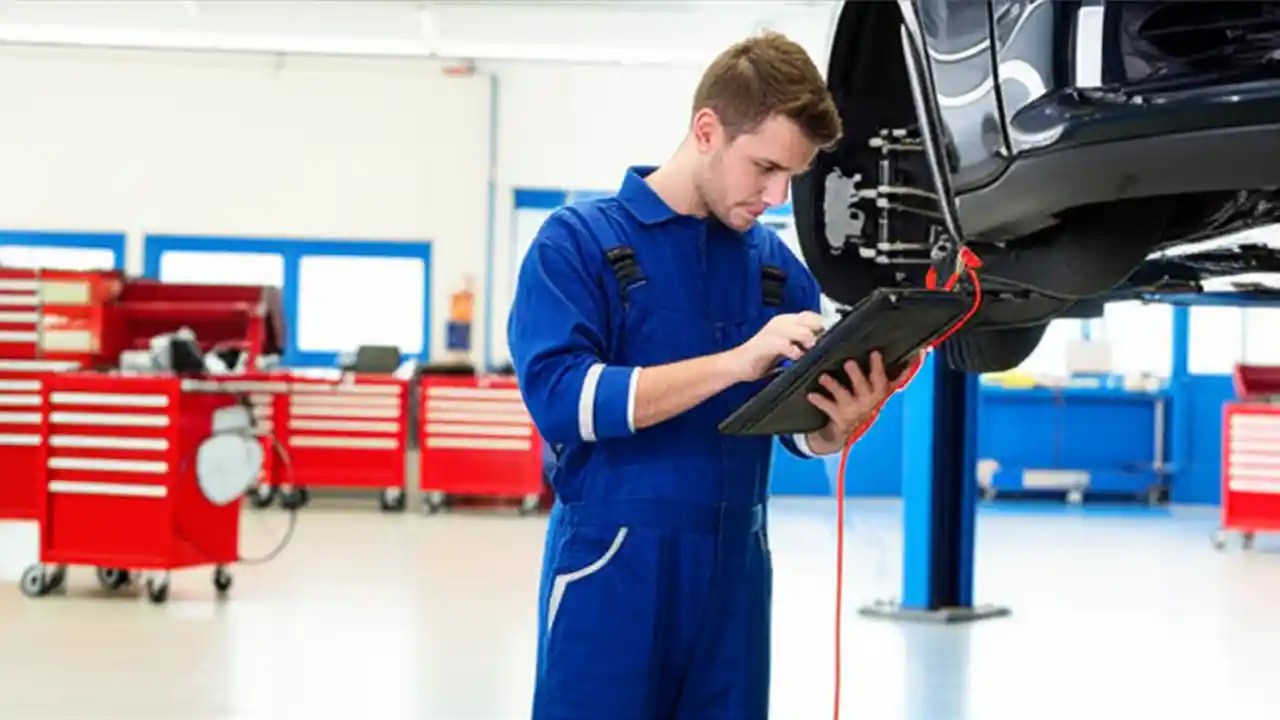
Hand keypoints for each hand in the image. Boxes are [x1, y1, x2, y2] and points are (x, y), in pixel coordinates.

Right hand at [723, 311, 824, 381]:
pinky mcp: (767, 344)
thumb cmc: (761, 357)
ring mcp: (773, 332)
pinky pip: (787, 345)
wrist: (737, 364)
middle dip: (819, 332)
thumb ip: (799, 342)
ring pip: (802, 331)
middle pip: (810, 320)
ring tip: (809, 351)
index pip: (811, 315)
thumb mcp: (784, 346)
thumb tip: (820, 342)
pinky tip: (795, 358)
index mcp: (785, 321)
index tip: (829, 336)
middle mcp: (781, 322)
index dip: (822, 324)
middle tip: (820, 345)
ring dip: (809, 341)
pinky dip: (795, 352)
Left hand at [804, 350, 922, 452]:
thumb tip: (921, 351)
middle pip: (868, 387)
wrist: (843, 433)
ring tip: (823, 377)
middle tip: (849, 362)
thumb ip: (893, 373)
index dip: (891, 366)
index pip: (892, 379)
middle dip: (859, 375)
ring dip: (834, 385)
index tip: (878, 352)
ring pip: (845, 396)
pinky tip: (811, 394)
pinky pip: (828, 407)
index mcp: (881, 393)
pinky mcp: (840, 419)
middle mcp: (870, 402)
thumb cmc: (861, 402)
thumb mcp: (877, 390)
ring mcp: (855, 411)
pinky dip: (819, 400)